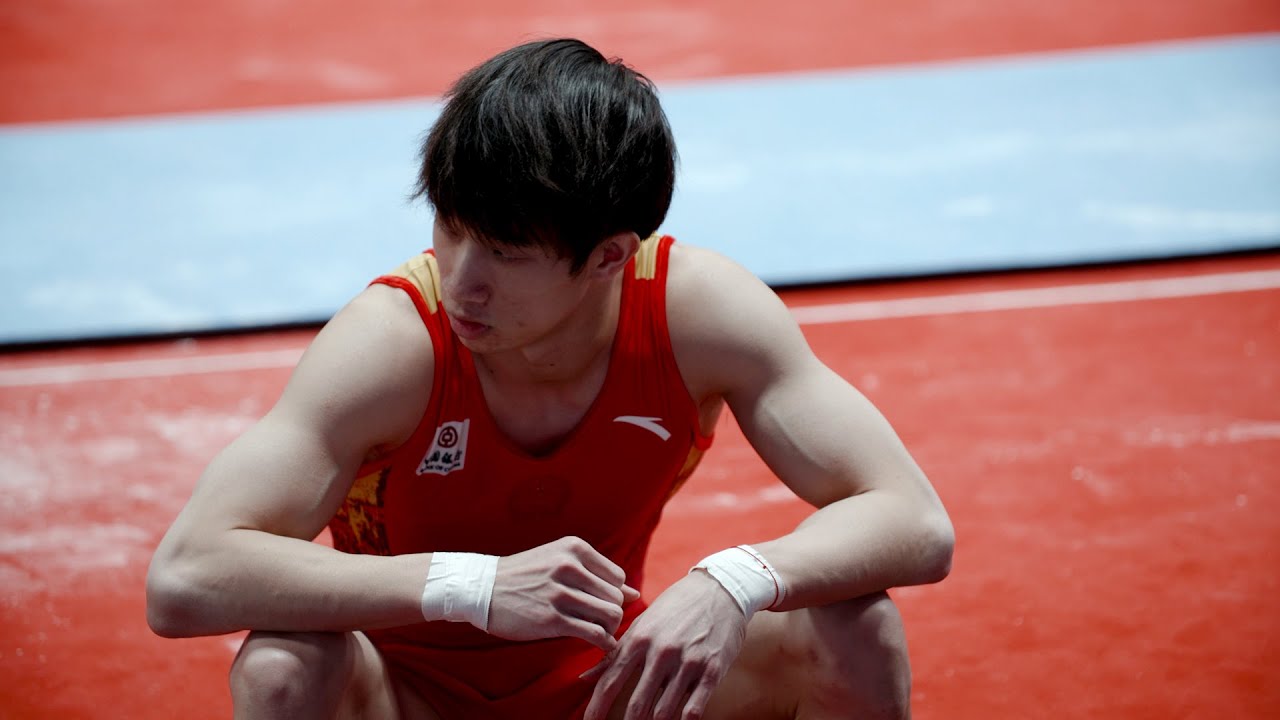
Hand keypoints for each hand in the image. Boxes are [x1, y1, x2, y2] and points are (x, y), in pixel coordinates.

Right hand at [486, 536, 639, 650]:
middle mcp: (569, 566)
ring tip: (598, 633)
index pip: (617, 577)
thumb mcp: (558, 561)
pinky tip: (600, 646)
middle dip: (613, 614)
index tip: (601, 605)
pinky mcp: (552, 619)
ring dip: (609, 629)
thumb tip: (633, 593)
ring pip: (610, 615)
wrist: (482, 589)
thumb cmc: (524, 576)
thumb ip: (595, 575)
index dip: (614, 595)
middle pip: (616, 597)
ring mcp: (560, 593)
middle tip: (600, 623)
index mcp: (574, 548)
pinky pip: (594, 633)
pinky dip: (604, 643)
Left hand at [583, 570, 746, 719]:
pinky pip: (694, 709)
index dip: (596, 708)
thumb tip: (584, 678)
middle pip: (637, 703)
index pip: (610, 681)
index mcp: (639, 639)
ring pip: (664, 711)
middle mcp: (661, 652)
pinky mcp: (712, 670)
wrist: (720, 588)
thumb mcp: (642, 624)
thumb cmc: (676, 607)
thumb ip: (614, 653)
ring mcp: (688, 662)